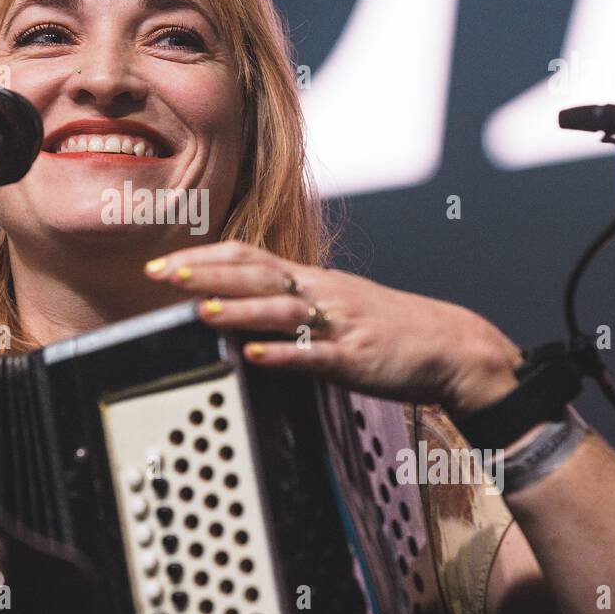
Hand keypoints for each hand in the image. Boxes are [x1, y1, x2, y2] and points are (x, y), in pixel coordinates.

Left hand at [144, 241, 521, 415]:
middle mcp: (322, 294)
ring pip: (280, 311)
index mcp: (314, 280)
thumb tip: (242, 304)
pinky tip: (256, 356)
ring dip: (237, 310)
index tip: (165, 266)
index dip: (205, 259)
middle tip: (163, 277)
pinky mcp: (357, 357)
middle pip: (256, 275)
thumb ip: (292, 303)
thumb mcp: (337, 303)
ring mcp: (339, 324)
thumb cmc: (389, 327)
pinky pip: (316, 355)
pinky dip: (284, 355)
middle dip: (206, 276)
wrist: (451, 344)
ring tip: (199, 311)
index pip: (250, 256)